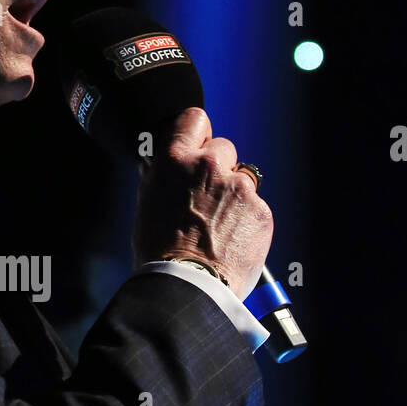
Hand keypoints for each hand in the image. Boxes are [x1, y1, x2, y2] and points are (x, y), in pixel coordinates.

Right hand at [132, 106, 273, 298]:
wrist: (188, 287)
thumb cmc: (159, 252)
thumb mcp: (146, 206)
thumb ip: (157, 178)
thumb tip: (158, 164)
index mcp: (175, 160)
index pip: (194, 119)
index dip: (198, 134)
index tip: (199, 148)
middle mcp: (208, 166)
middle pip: (224, 148)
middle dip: (219, 169)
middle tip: (208, 200)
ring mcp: (239, 187)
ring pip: (243, 178)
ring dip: (235, 195)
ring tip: (219, 226)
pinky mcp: (260, 210)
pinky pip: (257, 207)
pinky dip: (248, 221)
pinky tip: (231, 241)